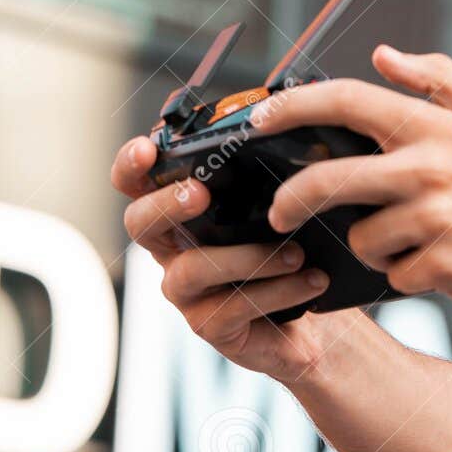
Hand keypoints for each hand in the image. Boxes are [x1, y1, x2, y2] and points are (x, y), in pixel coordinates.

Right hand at [110, 135, 355, 379]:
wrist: (320, 320)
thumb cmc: (298, 252)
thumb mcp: (286, 207)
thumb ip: (271, 174)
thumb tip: (284, 125)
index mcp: (185, 213)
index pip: (139, 184)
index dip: (131, 166)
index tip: (146, 149)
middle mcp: (176, 250)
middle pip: (140, 224)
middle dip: (166, 204)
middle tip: (199, 193)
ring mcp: (189, 292)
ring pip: (193, 269)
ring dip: (249, 257)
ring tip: (297, 253)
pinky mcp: (212, 326)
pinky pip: (233, 307)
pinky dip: (278, 291)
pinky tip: (312, 280)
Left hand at [254, 47, 451, 307]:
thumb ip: (435, 79)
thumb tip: (382, 55)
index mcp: (432, 127)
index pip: (346, 101)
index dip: (292, 108)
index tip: (259, 120)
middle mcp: (428, 168)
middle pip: (326, 181)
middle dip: (291, 201)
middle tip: (281, 214)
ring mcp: (436, 219)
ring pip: (362, 239)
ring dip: (376, 247)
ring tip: (418, 240)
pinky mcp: (445, 266)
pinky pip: (397, 276)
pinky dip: (411, 276)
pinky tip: (446, 263)